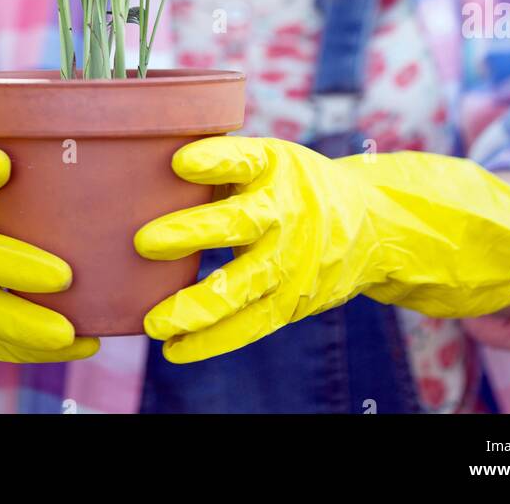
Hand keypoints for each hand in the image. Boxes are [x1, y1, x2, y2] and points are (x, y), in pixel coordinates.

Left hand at [134, 136, 509, 362]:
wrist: (372, 225)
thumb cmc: (293, 185)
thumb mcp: (270, 161)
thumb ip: (220, 168)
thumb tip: (137, 174)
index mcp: (275, 167)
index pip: (243, 159)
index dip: (213, 160)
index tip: (178, 162)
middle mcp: (288, 210)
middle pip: (239, 224)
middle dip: (192, 233)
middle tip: (144, 241)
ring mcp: (294, 260)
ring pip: (244, 286)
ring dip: (196, 306)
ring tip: (153, 322)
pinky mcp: (296, 301)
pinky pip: (252, 324)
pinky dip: (213, 340)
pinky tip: (175, 349)